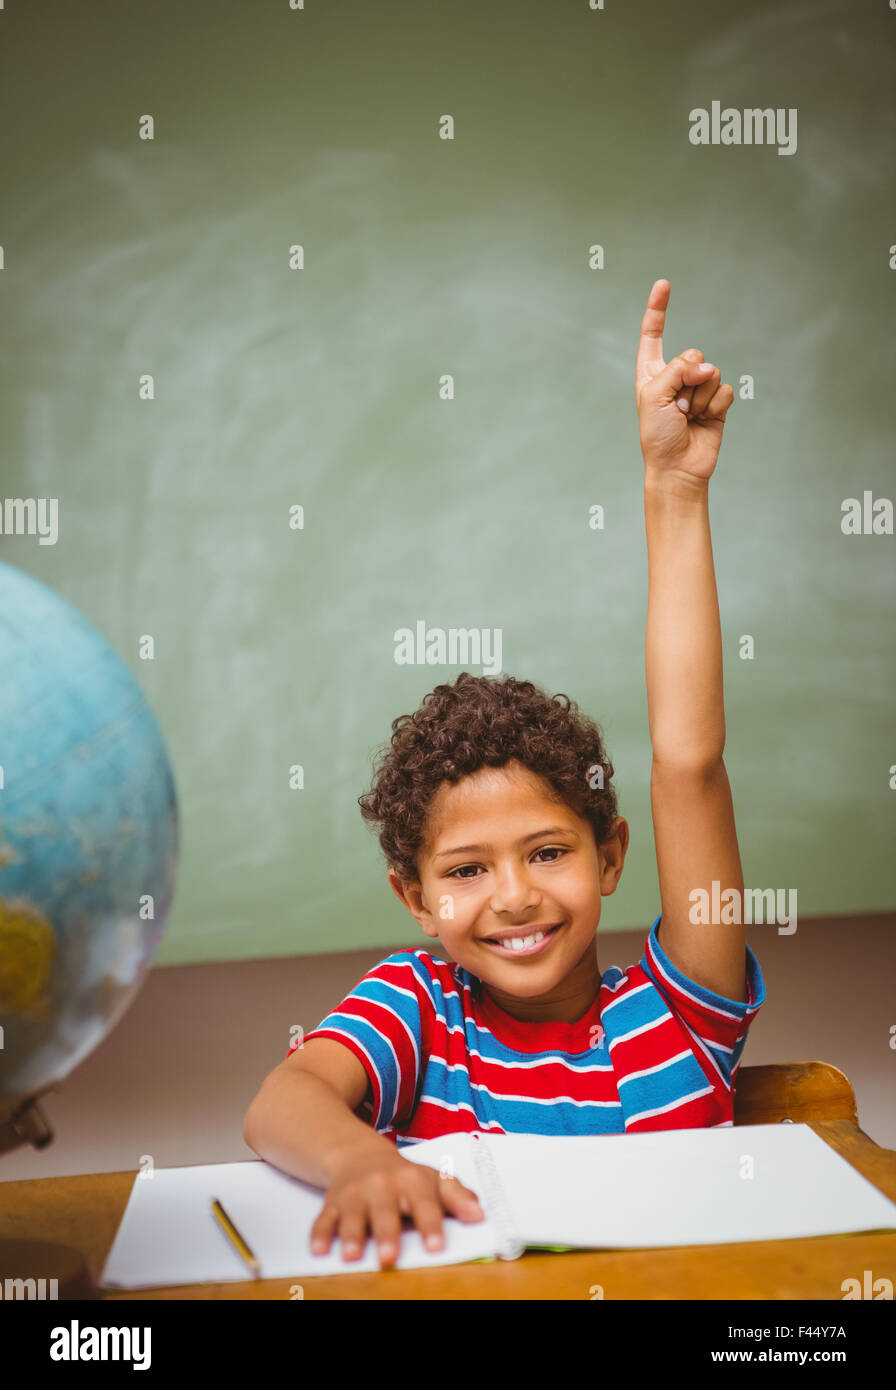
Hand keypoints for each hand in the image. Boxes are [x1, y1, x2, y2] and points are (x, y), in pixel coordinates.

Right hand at [310, 1147, 484, 1269]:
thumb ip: (457, 1196)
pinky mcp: (332, 1203)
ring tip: (352, 1256)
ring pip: (352, 1215)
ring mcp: (355, 1194)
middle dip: (387, 1233)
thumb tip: (480, 1215)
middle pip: (385, 1210)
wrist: (359, 1155)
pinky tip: (319, 1250)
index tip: (437, 1245)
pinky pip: (323, 1219)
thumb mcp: (433, 1179)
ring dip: (351, 1235)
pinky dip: (320, 1234)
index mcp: (411, 1180)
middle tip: (390, 1256)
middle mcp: (381, 1185)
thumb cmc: (403, 1177)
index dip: (431, 1224)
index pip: (424, 1203)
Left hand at [635, 279, 733, 481]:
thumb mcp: (655, 396)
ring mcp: (696, 390)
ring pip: (711, 373)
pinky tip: (704, 421)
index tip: (663, 284)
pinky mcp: (715, 403)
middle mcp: (674, 377)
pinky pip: (724, 389)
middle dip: (688, 378)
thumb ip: (678, 370)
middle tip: (677, 406)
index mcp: (651, 373)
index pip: (653, 334)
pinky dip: (714, 406)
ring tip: (687, 417)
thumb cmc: (657, 435)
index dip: (658, 310)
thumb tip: (707, 367)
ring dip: (699, 397)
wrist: (677, 468)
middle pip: (693, 354)